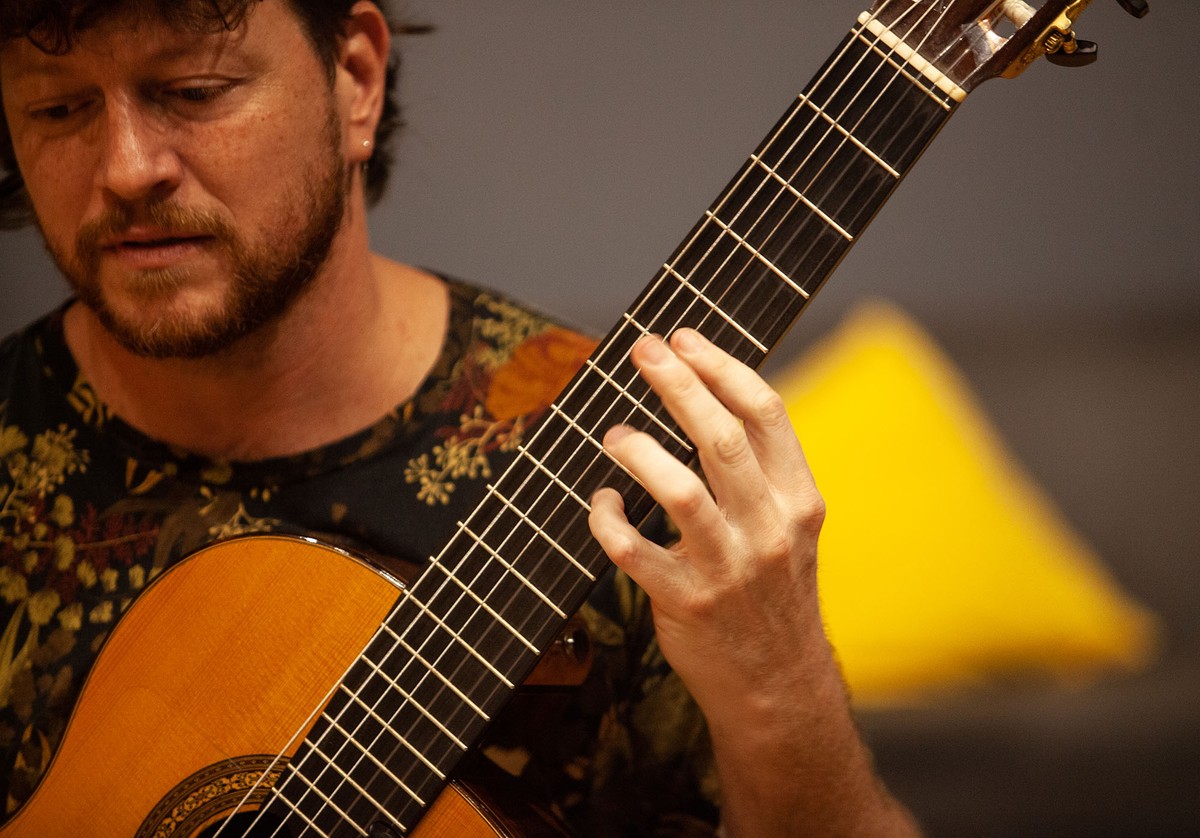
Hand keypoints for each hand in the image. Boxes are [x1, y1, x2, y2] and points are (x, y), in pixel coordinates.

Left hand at [587, 329, 918, 834]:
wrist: (779, 686)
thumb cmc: (774, 595)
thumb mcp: (790, 528)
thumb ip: (761, 472)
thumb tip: (707, 398)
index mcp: (798, 499)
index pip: (765, 413)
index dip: (721, 366)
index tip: (684, 338)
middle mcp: (768, 528)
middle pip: (720, 437)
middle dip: (676, 383)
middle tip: (642, 351)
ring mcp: (728, 567)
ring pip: (680, 491)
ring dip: (639, 451)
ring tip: (615, 434)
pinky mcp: (685, 603)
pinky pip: (632, 550)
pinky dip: (608, 519)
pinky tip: (601, 501)